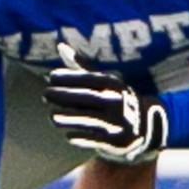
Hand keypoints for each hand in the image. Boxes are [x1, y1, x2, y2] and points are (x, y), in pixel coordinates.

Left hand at [44, 43, 167, 162]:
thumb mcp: (104, 82)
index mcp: (115, 85)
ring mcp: (119, 122)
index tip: (51, 76)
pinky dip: (81, 137)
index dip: (70, 76)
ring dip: (69, 118)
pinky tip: (68, 134)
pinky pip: (96, 139)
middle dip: (65, 95)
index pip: (90, 78)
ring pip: (90, 120)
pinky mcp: (117, 141)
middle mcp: (118, 102)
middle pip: (89, 98)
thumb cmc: (114, 100)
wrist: (144, 128)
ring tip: (52, 116)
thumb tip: (60, 46)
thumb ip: (81, 67)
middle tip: (45, 94)